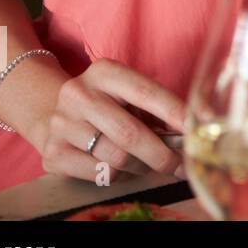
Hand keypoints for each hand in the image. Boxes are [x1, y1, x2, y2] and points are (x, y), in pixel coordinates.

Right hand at [38, 58, 185, 182]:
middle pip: (130, 133)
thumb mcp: (128, 95)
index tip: (195, 128)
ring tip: (146, 163)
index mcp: (105, 72)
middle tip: (179, 165)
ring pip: (117, 158)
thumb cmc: (107, 105)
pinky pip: (99, 173)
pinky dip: (117, 175)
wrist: (53, 113)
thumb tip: (192, 133)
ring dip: (140, 166)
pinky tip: (119, 166)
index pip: (146, 92)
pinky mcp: (53, 152)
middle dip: (161, 154)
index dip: (174, 112)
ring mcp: (62, 124)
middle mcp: (79, 93)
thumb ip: (157, 110)